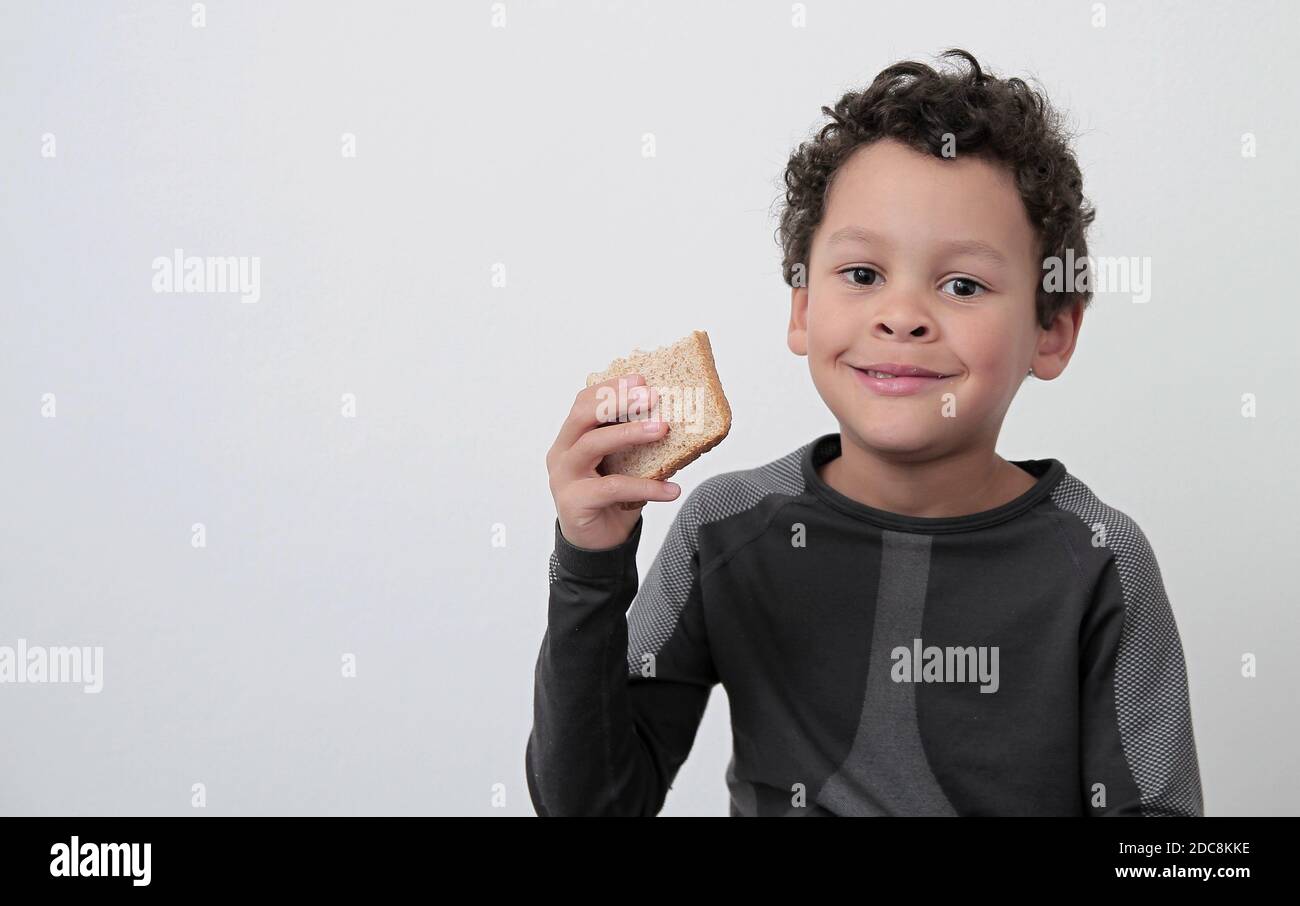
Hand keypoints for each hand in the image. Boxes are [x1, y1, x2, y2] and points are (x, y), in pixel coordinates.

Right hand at [547, 373, 680, 550]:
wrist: (596, 546)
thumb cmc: (611, 501)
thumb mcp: (623, 465)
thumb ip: (635, 445)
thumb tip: (675, 420)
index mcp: (571, 438)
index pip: (584, 402)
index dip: (611, 387)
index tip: (641, 378)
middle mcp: (562, 453)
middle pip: (583, 416)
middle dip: (617, 400)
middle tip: (650, 396)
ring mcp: (564, 477)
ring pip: (594, 444)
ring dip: (630, 433)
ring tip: (663, 429)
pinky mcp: (574, 501)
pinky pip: (614, 487)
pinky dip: (646, 487)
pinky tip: (672, 490)